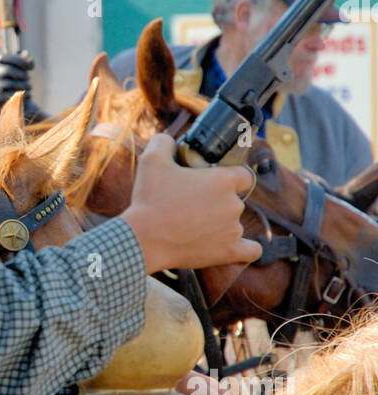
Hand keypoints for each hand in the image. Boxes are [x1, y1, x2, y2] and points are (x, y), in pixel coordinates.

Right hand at [0, 51, 44, 118]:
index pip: (3, 57)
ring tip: (29, 87)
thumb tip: (28, 56)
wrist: (2, 108)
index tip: (30, 66)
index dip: (19, 60)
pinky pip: (11, 95)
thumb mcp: (15, 71)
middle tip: (29, 77)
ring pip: (10, 83)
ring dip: (24, 84)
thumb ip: (22, 61)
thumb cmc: (11, 85)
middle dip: (22, 73)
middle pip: (7, 70)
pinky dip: (23, 95)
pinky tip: (29, 96)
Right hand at [121, 135, 262, 274]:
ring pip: (235, 224)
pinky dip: (245, 248)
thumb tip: (170, 142)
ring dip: (220, 224)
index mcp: (223, 180)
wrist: (143, 238)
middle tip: (192, 206)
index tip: (212, 182)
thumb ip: (164, 142)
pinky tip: (233, 245)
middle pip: (236, 200)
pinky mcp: (229, 252)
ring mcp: (233, 230)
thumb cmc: (149, 199)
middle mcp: (234, 204)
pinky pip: (251, 251)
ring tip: (193, 227)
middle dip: (217, 202)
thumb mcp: (151, 160)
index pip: (244, 175)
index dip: (230, 177)